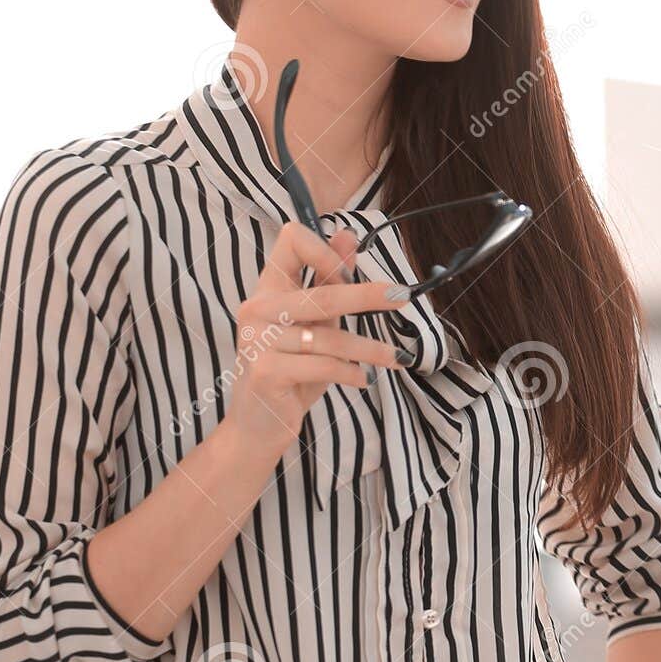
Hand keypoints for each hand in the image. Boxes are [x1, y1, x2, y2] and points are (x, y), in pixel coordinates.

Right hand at [222, 221, 415, 458]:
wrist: (257, 427)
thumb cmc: (291, 372)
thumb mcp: (314, 324)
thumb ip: (328, 281)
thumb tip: (349, 234)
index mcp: (268, 290)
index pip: (290, 241)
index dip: (326, 250)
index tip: (350, 272)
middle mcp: (257, 309)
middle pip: (323, 292)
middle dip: (368, 295)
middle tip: (403, 296)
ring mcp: (257, 341)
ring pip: (330, 337)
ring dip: (370, 348)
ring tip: (395, 358)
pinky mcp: (265, 371)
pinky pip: (323, 365)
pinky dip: (350, 372)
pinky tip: (363, 379)